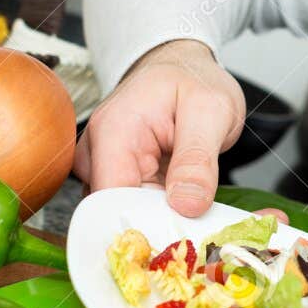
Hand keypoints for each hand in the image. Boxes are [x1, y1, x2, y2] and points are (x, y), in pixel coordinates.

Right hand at [73, 40, 244, 215]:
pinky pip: (133, 208)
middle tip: (195, 231)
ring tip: (192, 210)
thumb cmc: (193, 79)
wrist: (182, 66)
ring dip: (157, 221)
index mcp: (113, 132)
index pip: (110, 199)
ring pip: (123, 214)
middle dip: (154, 227)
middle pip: (114, 212)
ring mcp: (102, 166)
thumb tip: (187, 206)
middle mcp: (96, 152)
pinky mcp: (117, 177)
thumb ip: (197, 159)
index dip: (142, 225)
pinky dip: (158, 213)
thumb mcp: (211, 110)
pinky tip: (181, 205)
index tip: (177, 240)